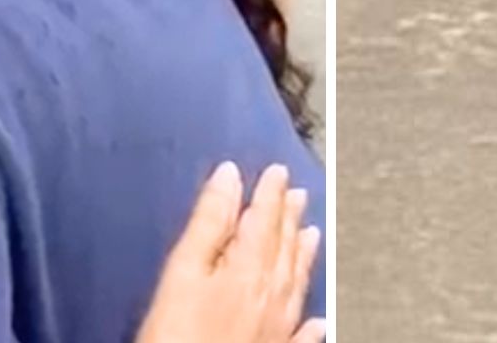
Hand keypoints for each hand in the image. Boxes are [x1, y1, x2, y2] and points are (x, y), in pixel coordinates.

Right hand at [137, 162, 324, 342]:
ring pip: (297, 285)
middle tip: (300, 193)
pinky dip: (311, 325)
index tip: (279, 171)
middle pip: (284, 250)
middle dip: (289, 220)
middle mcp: (272, 297)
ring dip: (303, 257)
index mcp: (248, 269)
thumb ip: (210, 224)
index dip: (270, 195)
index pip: (263, 222)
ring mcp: (279, 331)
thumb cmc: (177, 335)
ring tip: (313, 234)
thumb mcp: (184, 273)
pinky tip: (319, 322)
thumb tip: (230, 176)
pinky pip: (301, 337)